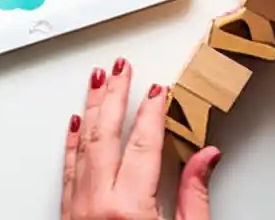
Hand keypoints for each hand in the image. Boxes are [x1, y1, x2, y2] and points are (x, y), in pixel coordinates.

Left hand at [62, 59, 219, 218]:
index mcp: (130, 209)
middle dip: (115, 96)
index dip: (151, 114)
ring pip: (84, 146)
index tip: (158, 91)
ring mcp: (79, 208)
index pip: (143, 146)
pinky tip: (76, 122)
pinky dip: (73, 142)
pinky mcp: (68, 214)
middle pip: (106, 135)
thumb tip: (206, 157)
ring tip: (98, 81)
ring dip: (91, 109)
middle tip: (121, 69)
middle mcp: (98, 203)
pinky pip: (68, 169)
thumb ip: (194, 196)